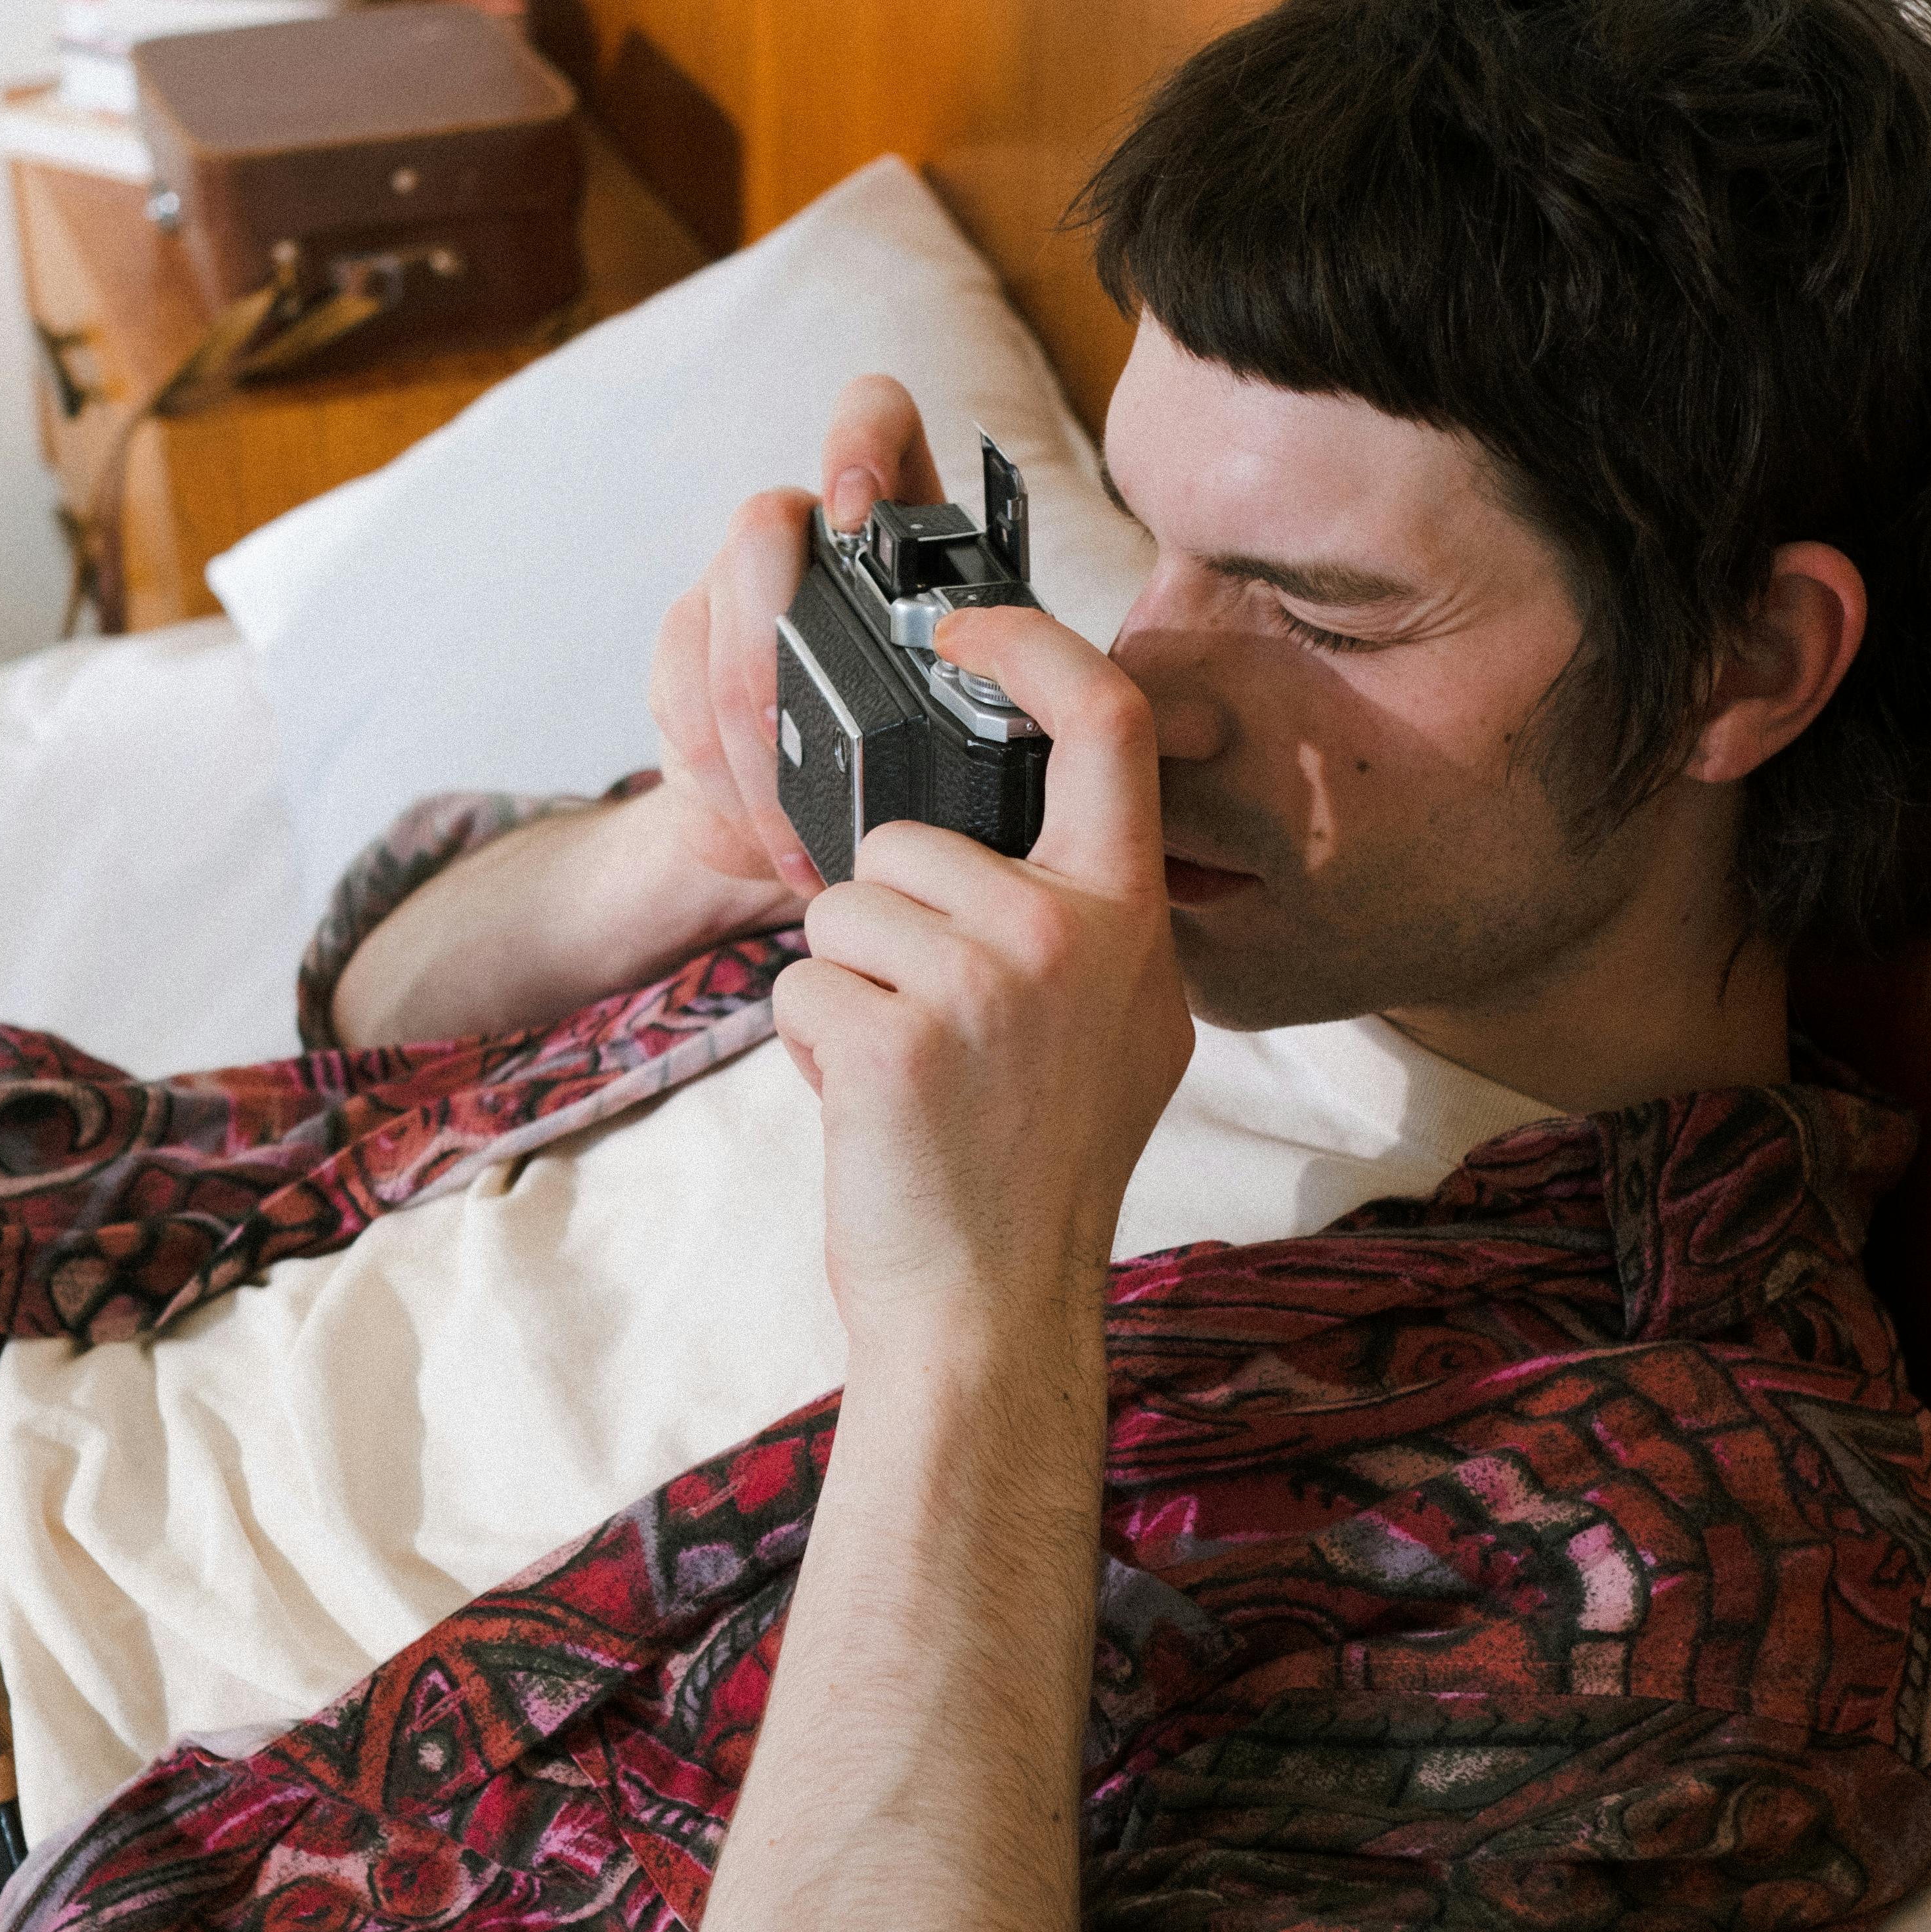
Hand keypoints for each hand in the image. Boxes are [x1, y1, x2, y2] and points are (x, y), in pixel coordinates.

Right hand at [646, 373, 944, 897]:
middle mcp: (803, 540)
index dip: (857, 440)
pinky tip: (754, 837)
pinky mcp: (683, 656)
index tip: (855, 514)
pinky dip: (715, 785)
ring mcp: (732, 593)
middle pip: (758, 528)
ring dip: (741, 747)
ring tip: (790, 837)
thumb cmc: (929, 753)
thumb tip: (1012, 700)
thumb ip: (994, 689)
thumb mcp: (979, 711)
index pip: (873, 418)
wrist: (824, 813)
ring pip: (703, 627)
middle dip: (767, 645)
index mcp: (893, 528)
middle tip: (791, 737)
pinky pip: (674, 700)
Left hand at [770, 605, 1193, 1340]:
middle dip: (883, 922)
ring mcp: (982, 986)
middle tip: (930, 1029)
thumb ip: (1085, 917)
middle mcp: (1069, 936)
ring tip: (907, 1073)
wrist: (991, 1306)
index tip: (968, 625)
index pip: (1105, 722)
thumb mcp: (1121, 1025)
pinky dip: (809, 1046)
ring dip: (845, 988)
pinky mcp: (891, 1038)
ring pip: (841, 909)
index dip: (1031, 644)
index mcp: (1130, 917)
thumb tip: (1021, 823)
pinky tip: (870, 1108)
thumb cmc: (1034, 1166)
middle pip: (912, 840)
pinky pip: (799, 985)